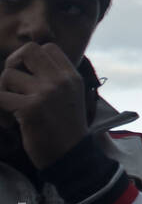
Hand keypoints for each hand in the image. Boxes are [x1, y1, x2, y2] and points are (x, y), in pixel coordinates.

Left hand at [0, 43, 88, 169]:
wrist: (71, 156)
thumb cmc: (66, 128)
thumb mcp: (70, 96)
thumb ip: (54, 78)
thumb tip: (24, 65)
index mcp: (71, 76)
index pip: (46, 47)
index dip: (31, 58)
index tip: (28, 76)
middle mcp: (60, 80)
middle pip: (27, 51)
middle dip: (13, 65)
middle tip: (13, 86)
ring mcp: (46, 93)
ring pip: (7, 75)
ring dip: (4, 92)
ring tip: (13, 109)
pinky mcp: (30, 108)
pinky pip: (0, 97)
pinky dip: (0, 109)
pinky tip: (11, 122)